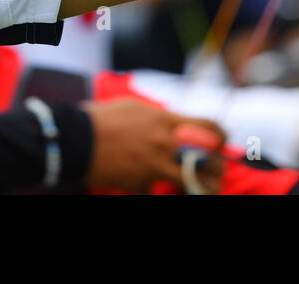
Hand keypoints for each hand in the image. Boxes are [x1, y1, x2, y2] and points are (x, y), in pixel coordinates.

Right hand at [83, 98, 225, 193]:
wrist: (76, 140)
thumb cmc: (102, 118)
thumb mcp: (135, 108)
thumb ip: (158, 117)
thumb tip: (173, 123)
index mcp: (164, 120)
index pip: (207, 126)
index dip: (220, 134)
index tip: (223, 140)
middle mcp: (163, 143)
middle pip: (206, 158)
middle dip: (217, 165)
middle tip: (218, 169)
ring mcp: (153, 165)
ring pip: (191, 181)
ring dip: (201, 185)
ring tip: (206, 187)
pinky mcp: (140, 183)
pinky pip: (155, 191)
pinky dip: (155, 190)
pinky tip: (155, 188)